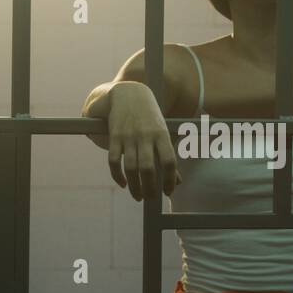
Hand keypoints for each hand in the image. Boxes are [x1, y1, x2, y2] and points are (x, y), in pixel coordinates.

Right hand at [106, 82, 181, 200]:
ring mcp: (129, 136)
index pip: (169, 162)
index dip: (170, 180)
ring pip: (131, 168)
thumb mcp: (162, 133)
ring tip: (138, 196)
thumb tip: (178, 182)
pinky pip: (114, 161)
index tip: (168, 192)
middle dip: (150, 189)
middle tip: (150, 199)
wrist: (129, 93)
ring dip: (134, 187)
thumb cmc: (150, 118)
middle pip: (148, 169)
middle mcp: (146, 136)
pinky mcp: (114, 136)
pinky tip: (123, 184)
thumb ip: (168, 157)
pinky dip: (117, 176)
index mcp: (161, 135)